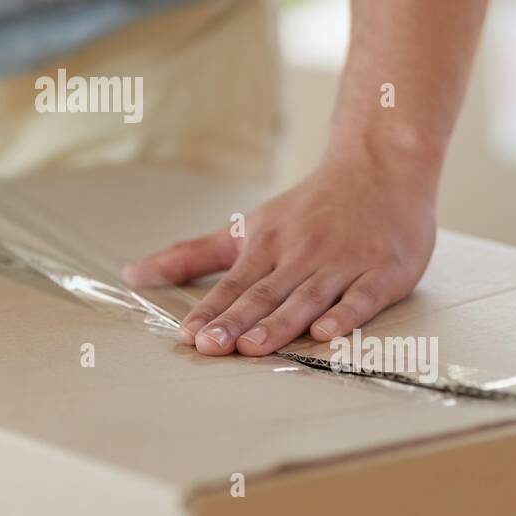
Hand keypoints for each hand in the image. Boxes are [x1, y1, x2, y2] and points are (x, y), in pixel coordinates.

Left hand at [123, 149, 437, 355]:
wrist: (380, 167)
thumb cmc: (309, 207)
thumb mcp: (246, 227)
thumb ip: (192, 255)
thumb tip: (134, 273)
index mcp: (266, 246)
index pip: (232, 285)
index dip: (210, 311)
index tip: (188, 336)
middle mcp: (300, 255)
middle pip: (264, 293)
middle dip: (236, 322)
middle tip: (211, 347)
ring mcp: (341, 264)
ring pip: (306, 297)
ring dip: (280, 323)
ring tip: (254, 346)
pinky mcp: (382, 273)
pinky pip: (362, 297)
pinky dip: (345, 314)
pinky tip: (326, 332)